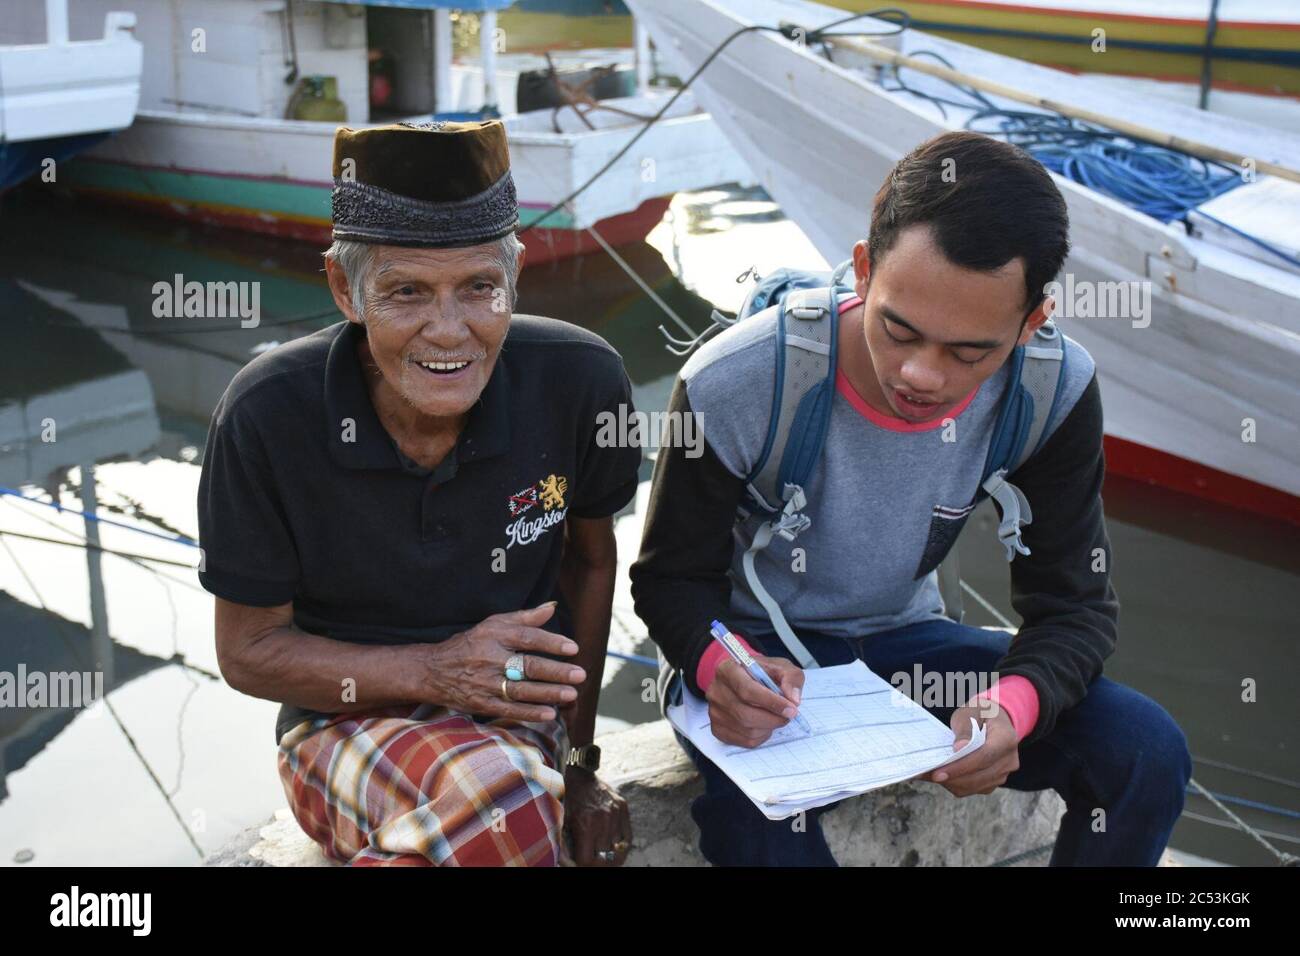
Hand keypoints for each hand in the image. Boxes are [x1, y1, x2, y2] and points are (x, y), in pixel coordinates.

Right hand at [420, 603, 584, 721]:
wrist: (433, 670)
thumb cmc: (470, 644)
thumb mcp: (493, 624)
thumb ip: (524, 617)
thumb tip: (552, 607)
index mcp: (494, 636)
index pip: (527, 638)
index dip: (551, 642)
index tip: (573, 648)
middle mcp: (490, 658)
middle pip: (527, 666)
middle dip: (556, 671)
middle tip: (580, 674)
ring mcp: (485, 683)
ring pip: (521, 690)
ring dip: (548, 693)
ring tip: (571, 694)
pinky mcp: (481, 703)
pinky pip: (508, 709)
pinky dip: (529, 713)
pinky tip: (550, 713)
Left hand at [563, 767, 631, 866]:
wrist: (580, 777)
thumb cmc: (569, 801)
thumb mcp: (562, 823)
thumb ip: (566, 846)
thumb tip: (571, 865)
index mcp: (585, 826)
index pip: (588, 860)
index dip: (584, 865)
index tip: (582, 863)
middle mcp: (603, 821)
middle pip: (604, 857)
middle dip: (598, 863)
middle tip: (594, 863)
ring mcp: (615, 814)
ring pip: (618, 849)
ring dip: (611, 857)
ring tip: (606, 860)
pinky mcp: (623, 808)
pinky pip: (628, 836)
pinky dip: (623, 846)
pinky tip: (616, 850)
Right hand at [706, 654, 805, 747]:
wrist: (745, 679)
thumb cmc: (762, 672)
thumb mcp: (781, 667)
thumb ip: (791, 678)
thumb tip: (793, 699)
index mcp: (728, 670)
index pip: (747, 690)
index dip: (771, 702)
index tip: (791, 709)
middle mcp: (716, 691)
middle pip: (745, 713)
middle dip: (773, 718)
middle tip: (788, 716)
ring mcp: (714, 712)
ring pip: (747, 730)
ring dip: (769, 727)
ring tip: (776, 717)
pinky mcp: (718, 729)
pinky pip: (745, 741)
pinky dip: (761, 736)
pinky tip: (765, 724)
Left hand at [924, 699, 1018, 796]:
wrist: (994, 720)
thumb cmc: (980, 714)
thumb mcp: (970, 712)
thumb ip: (965, 728)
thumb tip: (958, 749)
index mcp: (1007, 739)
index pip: (984, 757)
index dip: (960, 767)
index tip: (938, 772)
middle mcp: (1009, 760)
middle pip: (979, 776)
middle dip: (951, 778)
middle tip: (925, 774)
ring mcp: (1003, 774)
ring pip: (974, 786)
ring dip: (951, 783)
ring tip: (928, 775)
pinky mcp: (994, 782)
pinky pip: (973, 789)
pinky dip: (956, 784)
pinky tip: (941, 775)